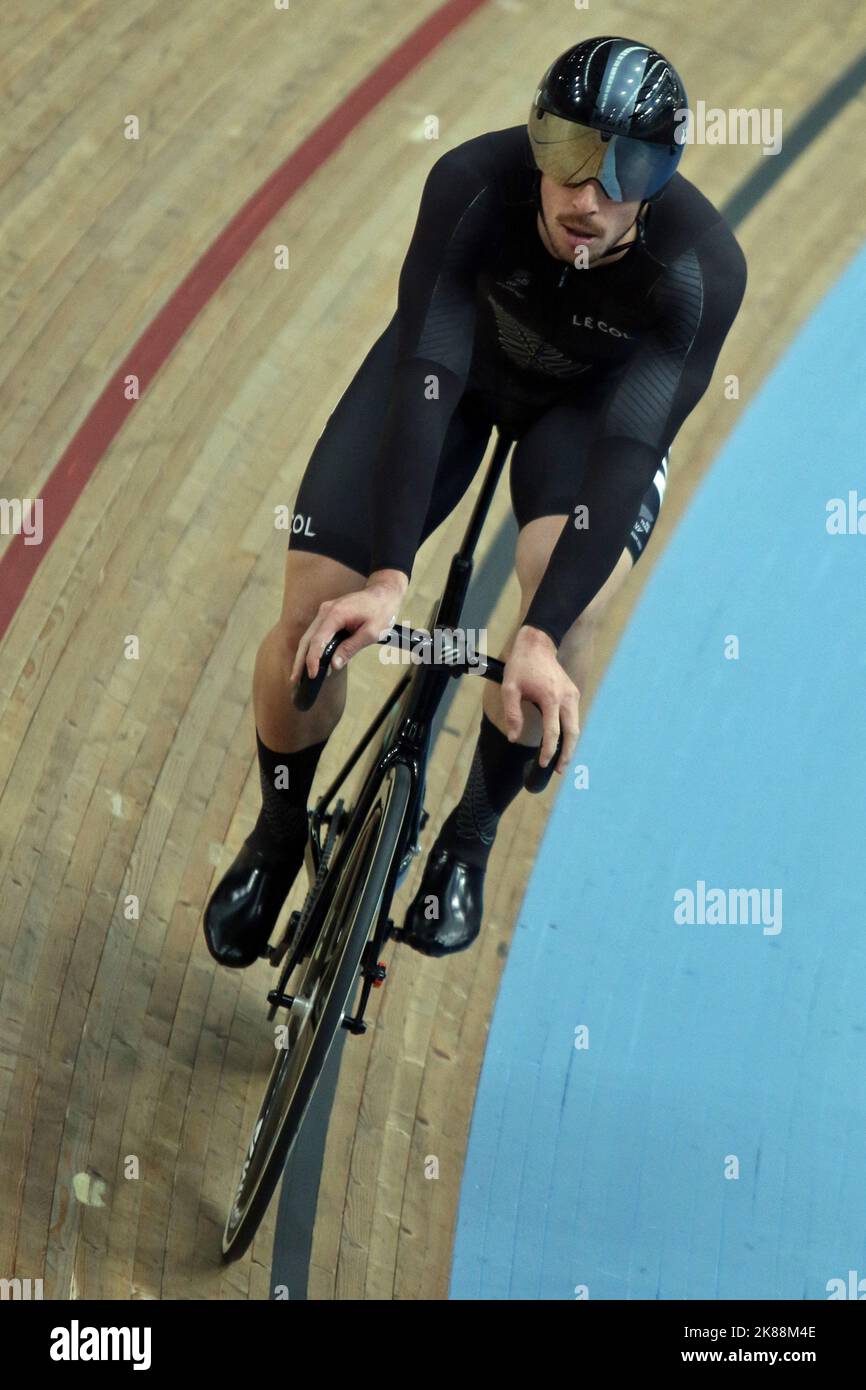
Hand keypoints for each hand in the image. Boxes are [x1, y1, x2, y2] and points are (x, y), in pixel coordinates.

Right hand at [289, 570, 408, 684]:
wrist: (384, 593)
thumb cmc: (381, 611)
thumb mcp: (371, 633)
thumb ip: (351, 648)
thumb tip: (334, 664)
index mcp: (336, 613)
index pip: (318, 640)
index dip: (313, 659)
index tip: (311, 675)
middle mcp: (326, 611)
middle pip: (307, 638)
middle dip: (300, 660)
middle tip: (295, 680)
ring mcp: (325, 611)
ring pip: (309, 636)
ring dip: (303, 655)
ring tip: (298, 674)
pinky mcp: (328, 615)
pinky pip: (316, 633)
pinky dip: (311, 648)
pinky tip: (309, 661)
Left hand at [500, 626, 579, 774]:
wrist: (538, 644)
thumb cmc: (522, 666)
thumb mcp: (510, 688)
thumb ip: (512, 714)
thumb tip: (513, 738)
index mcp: (551, 698)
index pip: (553, 732)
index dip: (549, 751)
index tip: (544, 764)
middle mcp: (566, 698)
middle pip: (572, 733)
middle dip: (567, 754)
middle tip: (559, 769)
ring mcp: (573, 695)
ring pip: (576, 726)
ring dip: (570, 745)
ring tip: (562, 760)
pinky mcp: (573, 693)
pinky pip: (573, 718)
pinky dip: (570, 732)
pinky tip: (562, 742)